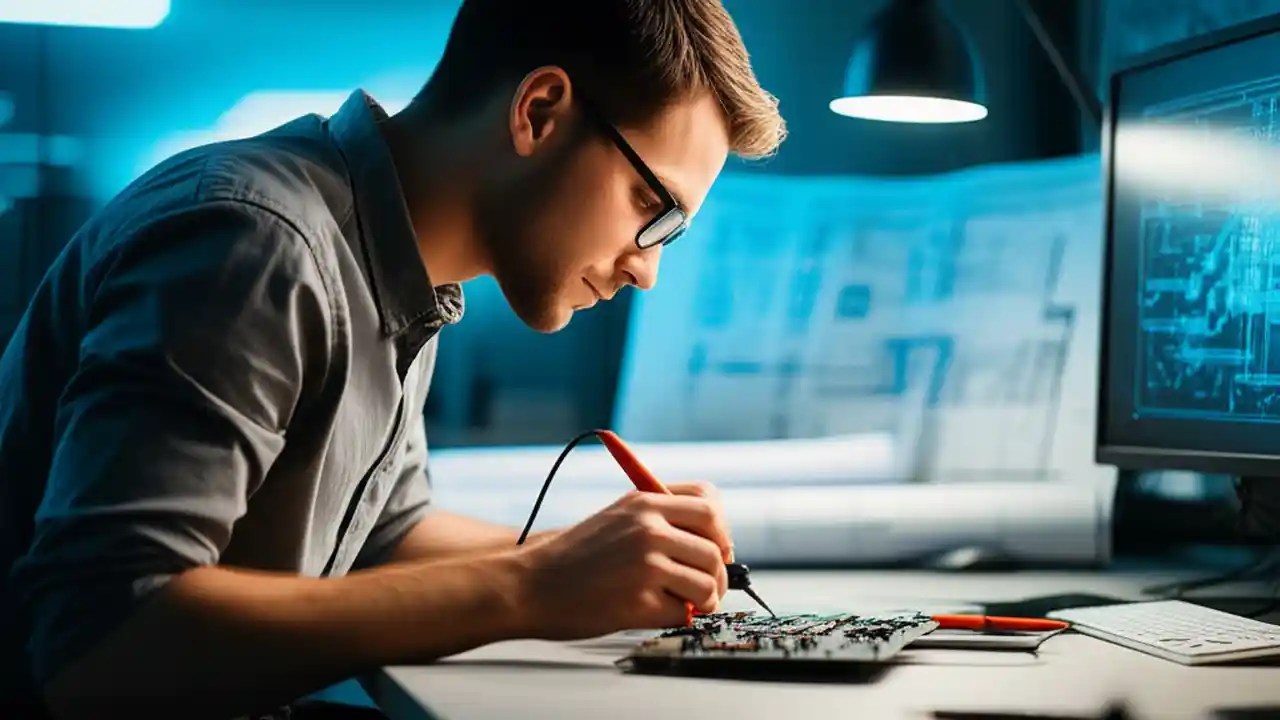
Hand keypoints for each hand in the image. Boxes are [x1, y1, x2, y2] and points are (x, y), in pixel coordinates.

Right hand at [514, 487, 733, 639]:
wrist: (530, 585)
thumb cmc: (574, 556)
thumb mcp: (616, 517)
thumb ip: (659, 519)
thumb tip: (712, 543)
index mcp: (644, 502)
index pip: (709, 504)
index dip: (720, 530)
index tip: (716, 548)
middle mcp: (648, 528)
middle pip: (715, 549)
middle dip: (719, 574)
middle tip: (708, 588)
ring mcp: (644, 564)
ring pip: (707, 584)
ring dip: (703, 600)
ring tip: (686, 603)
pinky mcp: (638, 601)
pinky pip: (683, 612)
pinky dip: (676, 617)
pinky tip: (656, 612)